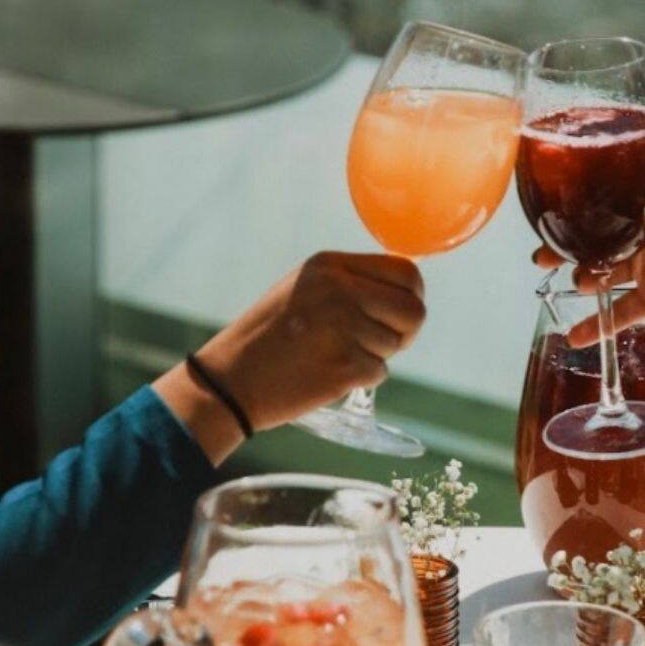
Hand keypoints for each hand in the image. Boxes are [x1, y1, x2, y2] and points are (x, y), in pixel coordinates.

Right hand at [193, 251, 426, 431]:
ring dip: (373, 356)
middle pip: (413, 309)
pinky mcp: (345, 365)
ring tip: (330, 355)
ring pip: (395, 344)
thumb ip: (352, 283)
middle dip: (405, 331)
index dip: (411, 296)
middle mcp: (340, 290)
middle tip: (377, 343)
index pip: (405, 272)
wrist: (231, 379)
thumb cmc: (268, 336)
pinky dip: (359, 379)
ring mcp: (343, 327)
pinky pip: (379, 372)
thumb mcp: (304, 289)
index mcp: (329, 265)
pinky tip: (325, 373)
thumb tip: (409, 291)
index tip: (396, 314)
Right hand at [535, 172, 644, 345]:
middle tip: (543, 256)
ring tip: (578, 285)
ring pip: (604, 271)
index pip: (613, 195)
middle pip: (598, 236)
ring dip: (583, 278)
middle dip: (568, 245)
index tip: (555, 210)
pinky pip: (621, 311)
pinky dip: (599, 324)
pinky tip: (575, 337)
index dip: (582, 204)